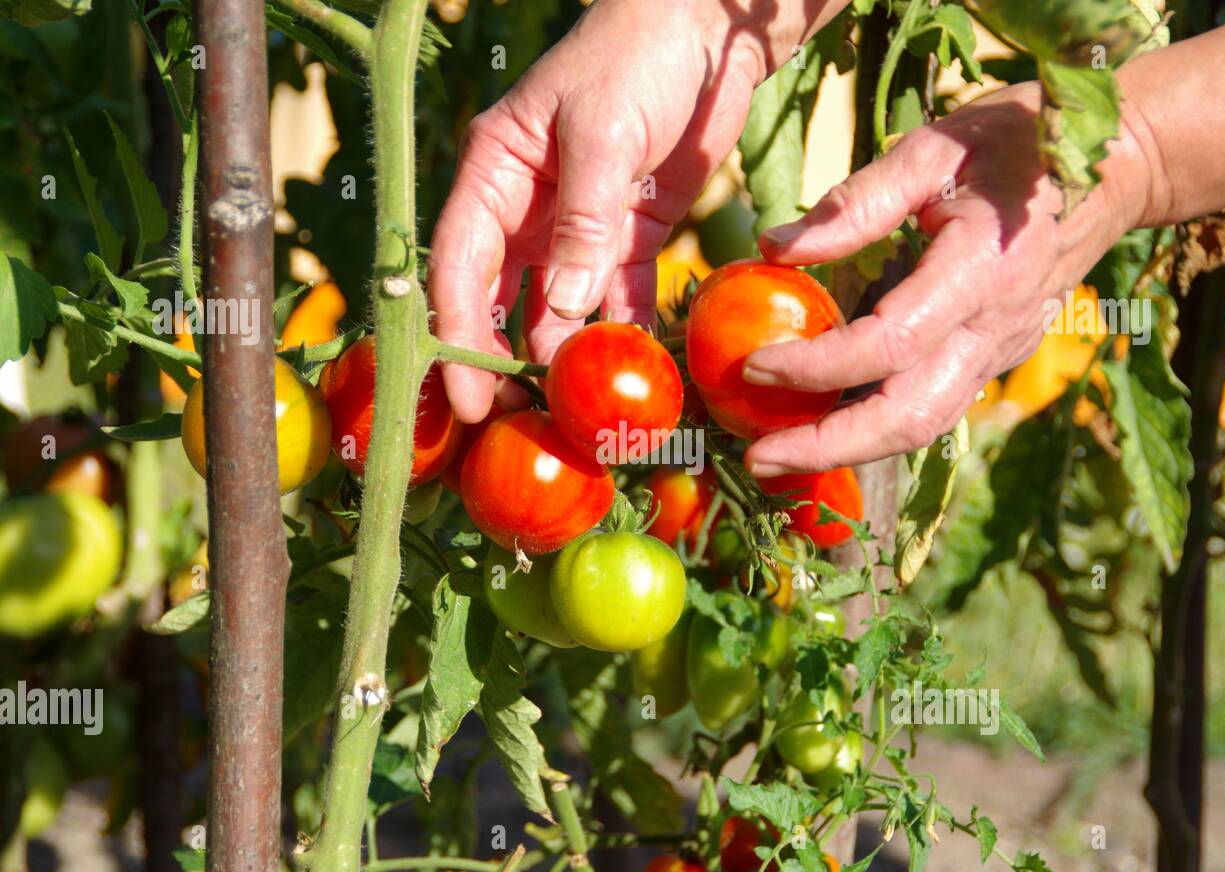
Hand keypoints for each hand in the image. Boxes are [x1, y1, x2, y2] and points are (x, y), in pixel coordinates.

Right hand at [428, 0, 769, 422]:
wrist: (710, 28)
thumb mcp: (604, 130)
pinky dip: (624, 333)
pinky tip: (632, 373)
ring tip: (578, 411)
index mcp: (494, 174)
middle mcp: (528, 209)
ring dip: (565, 358)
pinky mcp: (630, 236)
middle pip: (499, 300)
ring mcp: (578, 228)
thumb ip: (582, 218)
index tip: (468, 396)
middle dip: (503, 360)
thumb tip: (561, 308)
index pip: (458, 266)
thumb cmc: (639, 54)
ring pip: (558, 309)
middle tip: (518, 421)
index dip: (456, 334)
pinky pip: (619, 298)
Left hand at [741, 82, 1155, 475]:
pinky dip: (875, 429)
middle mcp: (995, 327)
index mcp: (982, 270)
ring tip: (777, 455)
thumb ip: (856, 202)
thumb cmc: (1017, 144)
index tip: (755, 364)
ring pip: (924, 427)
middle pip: (910, 416)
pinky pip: (933, 409)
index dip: (818, 365)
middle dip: (829, 446)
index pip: (891, 343)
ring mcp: (1000, 352)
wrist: (1116, 169)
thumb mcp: (934, 148)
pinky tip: (822, 426)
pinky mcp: (994, 359)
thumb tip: (772, 247)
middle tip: (756, 457)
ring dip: (848, 451)